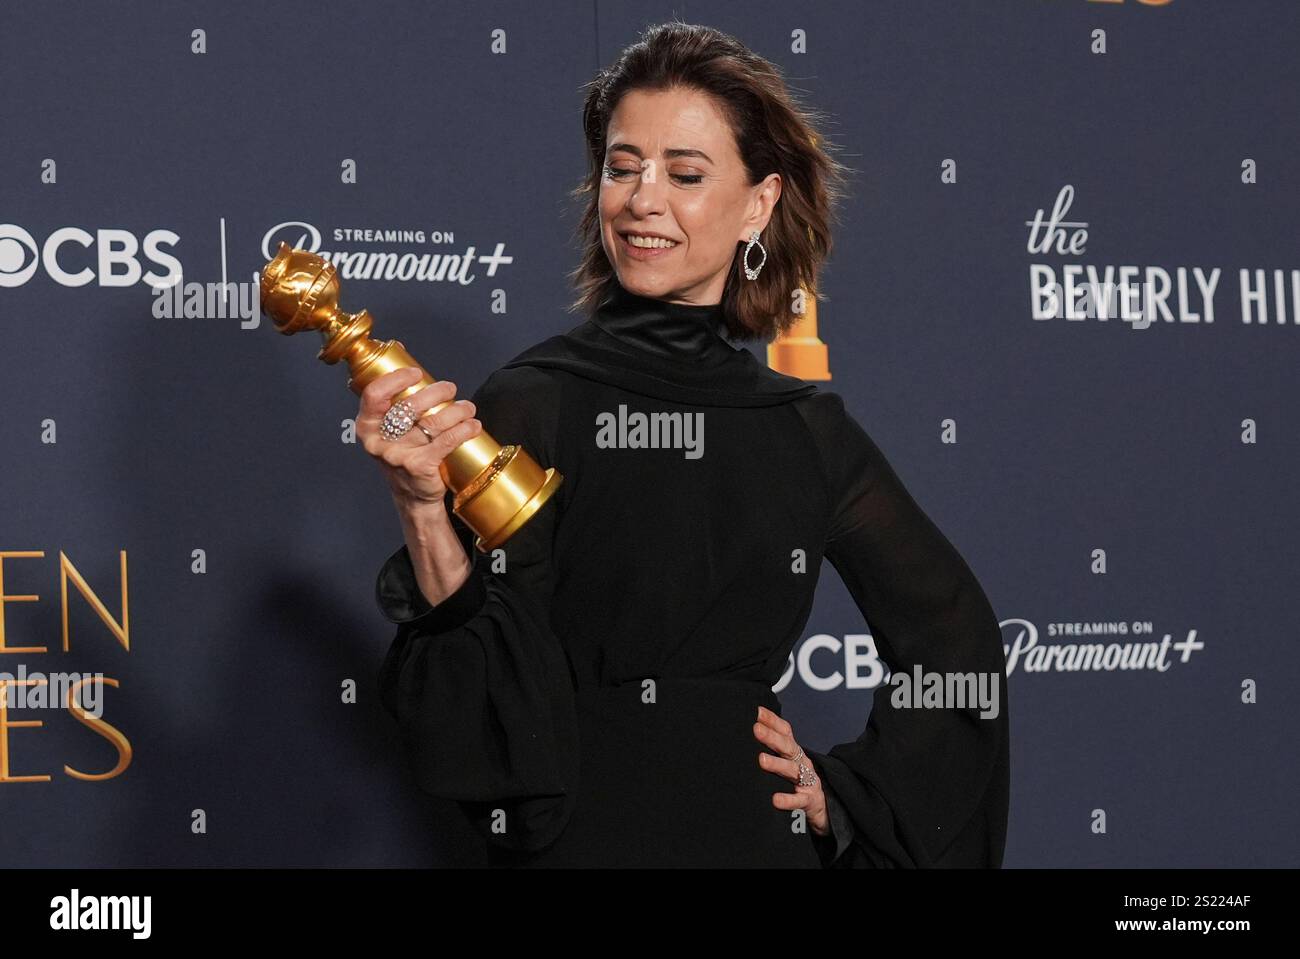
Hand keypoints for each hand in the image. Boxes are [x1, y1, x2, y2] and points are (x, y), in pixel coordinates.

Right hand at [357, 367, 483, 508]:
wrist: (413, 495)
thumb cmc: (404, 452)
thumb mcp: (390, 427)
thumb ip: (394, 395)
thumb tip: (401, 351)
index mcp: (367, 426)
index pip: (374, 395)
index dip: (396, 379)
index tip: (417, 373)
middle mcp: (378, 441)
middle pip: (410, 406)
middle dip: (436, 392)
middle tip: (450, 388)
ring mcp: (398, 455)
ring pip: (433, 422)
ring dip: (457, 410)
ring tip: (468, 407)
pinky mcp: (419, 466)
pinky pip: (446, 440)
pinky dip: (464, 430)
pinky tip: (473, 426)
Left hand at [754, 705, 828, 836]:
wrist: (820, 806)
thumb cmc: (798, 781)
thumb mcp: (788, 762)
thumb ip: (773, 749)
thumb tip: (751, 730)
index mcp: (794, 752)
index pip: (785, 732)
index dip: (772, 720)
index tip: (757, 712)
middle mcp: (801, 762)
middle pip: (788, 747)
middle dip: (772, 737)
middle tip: (756, 730)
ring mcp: (807, 780)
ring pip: (792, 770)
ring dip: (777, 764)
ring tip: (761, 760)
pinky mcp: (809, 800)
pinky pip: (798, 800)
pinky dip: (787, 800)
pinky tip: (775, 800)